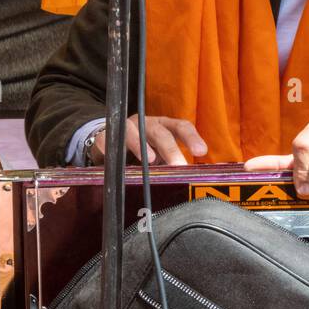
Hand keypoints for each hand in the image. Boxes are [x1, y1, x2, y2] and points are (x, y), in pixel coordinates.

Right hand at [86, 114, 207, 165]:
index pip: (180, 127)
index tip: (201, 152)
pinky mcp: (106, 136)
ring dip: (141, 144)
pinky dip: (111, 148)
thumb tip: (192, 184)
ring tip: (150, 160)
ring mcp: (126, 128)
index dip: (191, 137)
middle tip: (178, 165)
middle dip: (170, 149)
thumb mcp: (160, 158)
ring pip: (134, 131)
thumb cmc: (141, 152)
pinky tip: (116, 161)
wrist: (109, 146)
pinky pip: (107, 139)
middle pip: (160, 132)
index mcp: (164, 127)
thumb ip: (173, 166)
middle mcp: (146, 124)